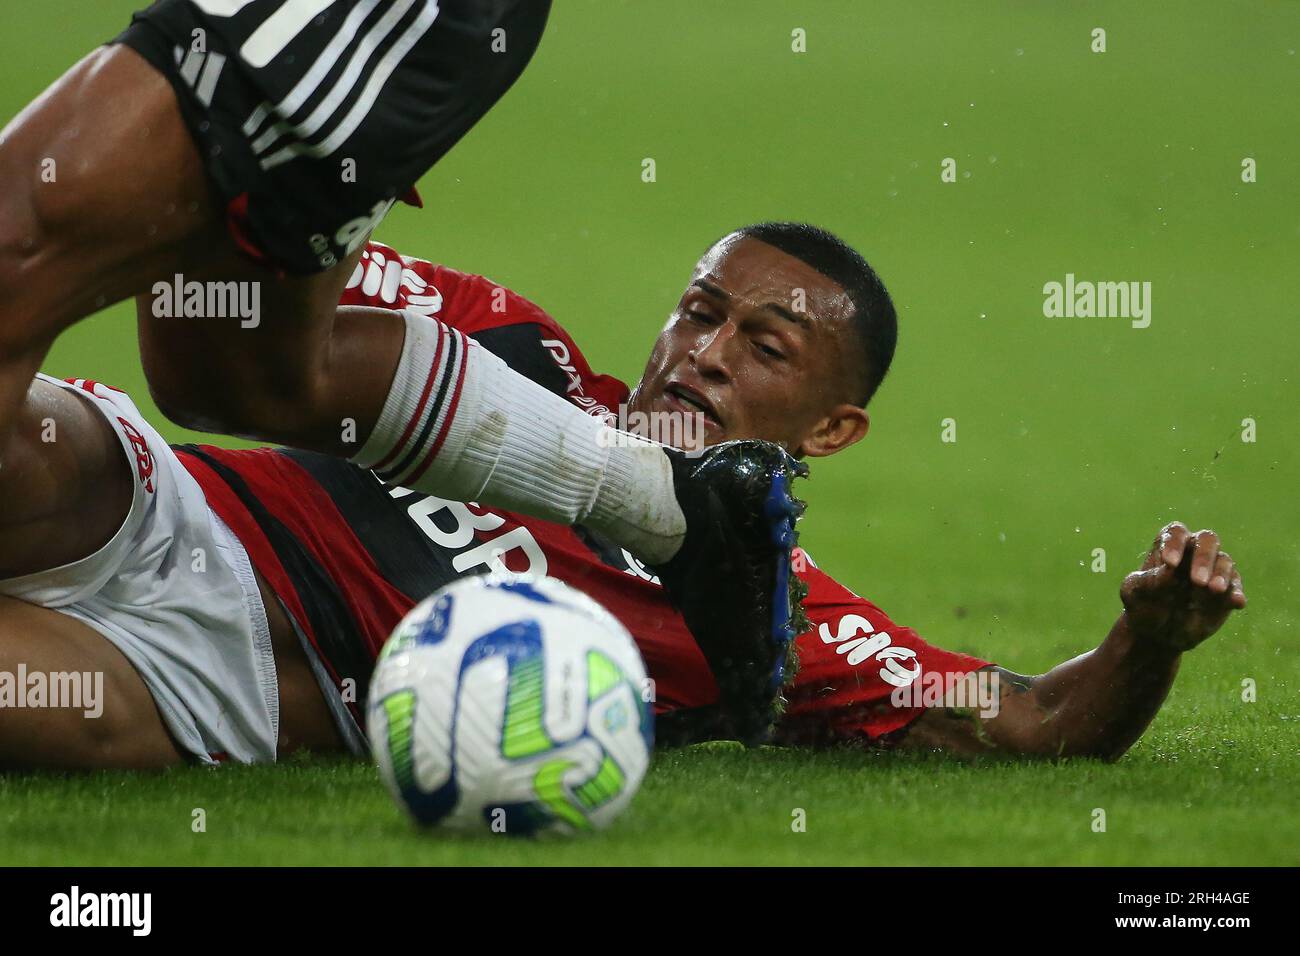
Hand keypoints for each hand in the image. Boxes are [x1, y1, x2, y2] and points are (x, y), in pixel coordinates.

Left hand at [1120, 522, 1246, 652]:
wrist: (1157, 634)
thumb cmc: (1142, 605)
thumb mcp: (1135, 593)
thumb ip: (1149, 580)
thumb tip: (1170, 570)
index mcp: (1168, 546)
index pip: (1176, 532)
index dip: (1174, 543)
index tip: (1169, 563)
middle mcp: (1194, 553)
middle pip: (1207, 540)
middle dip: (1203, 557)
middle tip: (1197, 581)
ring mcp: (1213, 571)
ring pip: (1224, 560)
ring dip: (1221, 573)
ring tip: (1214, 589)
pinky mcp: (1227, 591)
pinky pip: (1236, 586)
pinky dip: (1237, 592)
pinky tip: (1237, 602)